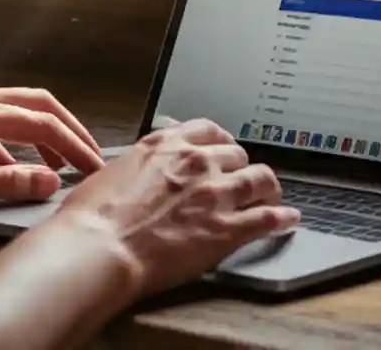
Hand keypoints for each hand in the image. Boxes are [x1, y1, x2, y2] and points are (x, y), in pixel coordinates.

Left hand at [0, 86, 103, 207]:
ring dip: (38, 133)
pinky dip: (7, 138)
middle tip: (86, 155)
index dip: (74, 146)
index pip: (42, 125)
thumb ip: (0, 182)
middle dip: (67, 129)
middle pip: (36, 104)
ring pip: (12, 107)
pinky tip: (1, 165)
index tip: (93, 167)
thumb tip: (45, 181)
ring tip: (50, 164)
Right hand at [55, 119, 299, 295]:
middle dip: (240, 168)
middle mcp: (197, 162)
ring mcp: (216, 194)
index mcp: (166, 145)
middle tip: (241, 181)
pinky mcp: (227, 228)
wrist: (98, 249)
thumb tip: (138, 172)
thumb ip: (137, 166)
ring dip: (267, 188)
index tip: (224, 149)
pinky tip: (289, 220)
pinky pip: (268, 218)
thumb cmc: (91, 218)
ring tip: (271, 196)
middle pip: (237, 155)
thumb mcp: (111, 172)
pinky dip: (282, 218)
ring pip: (260, 180)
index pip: (208, 131)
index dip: (221, 141)